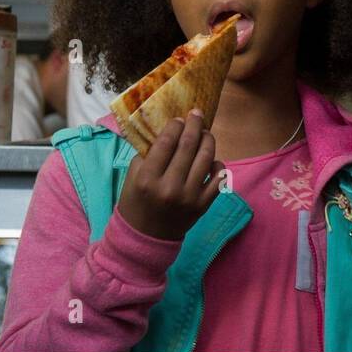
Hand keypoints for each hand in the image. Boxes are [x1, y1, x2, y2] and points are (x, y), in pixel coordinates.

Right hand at [116, 109, 226, 240]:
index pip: (166, 143)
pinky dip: (218, 165)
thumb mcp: (133, 177)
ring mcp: (189, 197)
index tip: (179, 118)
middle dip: (194, 125)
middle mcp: (170, 188)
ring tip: (205, 133)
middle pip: (188, 146)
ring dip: (208, 140)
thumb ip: (148, 154)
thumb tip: (168, 129)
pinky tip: (212, 160)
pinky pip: (219, 179)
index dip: (175, 126)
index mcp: (147, 179)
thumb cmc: (136, 202)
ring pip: (206, 158)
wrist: (145, 237)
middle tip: (197, 114)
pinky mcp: (203, 206)